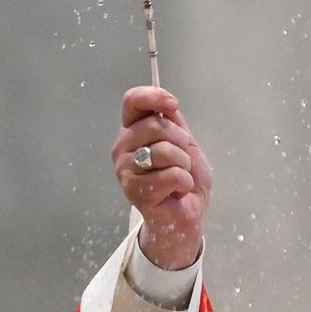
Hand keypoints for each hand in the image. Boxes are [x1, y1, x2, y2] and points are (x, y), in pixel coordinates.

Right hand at [112, 87, 211, 269]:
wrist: (187, 215)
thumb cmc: (184, 178)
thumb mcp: (185, 142)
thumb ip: (173, 122)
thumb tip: (166, 103)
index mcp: (133, 131)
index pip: (132, 101)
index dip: (153, 96)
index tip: (173, 105)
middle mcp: (123, 148)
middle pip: (154, 126)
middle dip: (180, 141)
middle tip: (183, 159)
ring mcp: (125, 170)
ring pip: (163, 151)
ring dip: (183, 164)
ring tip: (180, 177)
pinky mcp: (134, 191)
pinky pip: (171, 175)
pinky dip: (184, 182)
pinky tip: (177, 191)